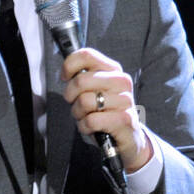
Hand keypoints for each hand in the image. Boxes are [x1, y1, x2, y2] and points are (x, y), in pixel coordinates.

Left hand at [61, 47, 152, 172]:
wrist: (129, 138)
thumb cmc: (106, 113)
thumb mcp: (94, 91)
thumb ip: (83, 78)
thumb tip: (66, 73)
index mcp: (113, 70)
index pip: (87, 55)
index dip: (69, 66)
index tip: (65, 77)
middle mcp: (121, 81)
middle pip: (81, 80)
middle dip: (70, 96)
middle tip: (76, 104)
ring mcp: (125, 100)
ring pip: (84, 101)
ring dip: (78, 114)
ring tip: (86, 117)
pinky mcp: (124, 119)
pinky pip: (91, 120)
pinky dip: (85, 127)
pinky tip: (91, 128)